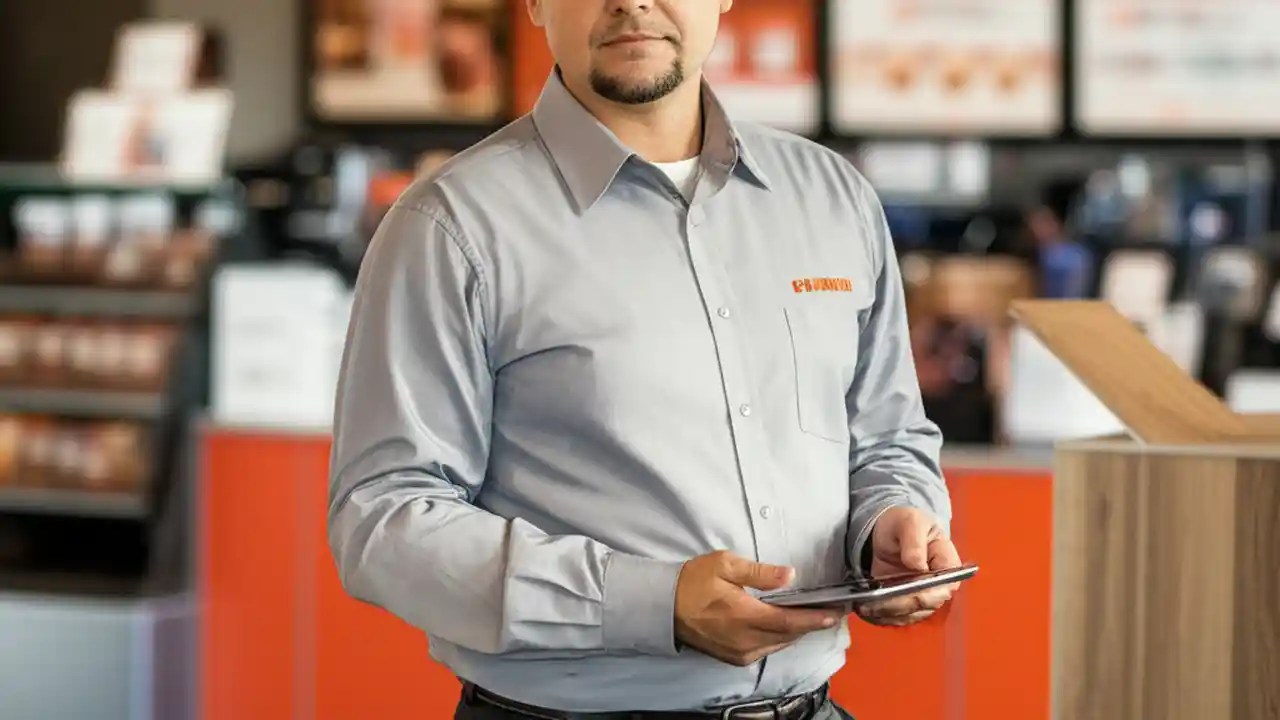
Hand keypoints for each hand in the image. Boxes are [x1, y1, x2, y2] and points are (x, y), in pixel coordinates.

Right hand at [675, 551, 843, 666]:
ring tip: (812, 617)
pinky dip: (779, 639)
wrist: (663, 607)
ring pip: (779, 645)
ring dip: (796, 632)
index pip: (790, 621)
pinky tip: (785, 627)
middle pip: (789, 636)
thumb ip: (759, 572)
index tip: (837, 613)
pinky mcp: (734, 658)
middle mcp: (745, 640)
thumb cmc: (693, 581)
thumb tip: (789, 575)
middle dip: (811, 624)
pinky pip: (766, 650)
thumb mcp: (724, 565)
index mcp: (744, 616)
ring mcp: (740, 653)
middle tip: (831, 612)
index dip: (816, 619)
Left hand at [857, 506, 961, 626]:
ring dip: (886, 613)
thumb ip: (915, 541)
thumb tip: (918, 565)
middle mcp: (938, 586)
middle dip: (898, 605)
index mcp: (948, 565)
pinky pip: (896, 617)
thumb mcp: (910, 522)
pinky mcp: (906, 605)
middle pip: (923, 605)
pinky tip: (866, 609)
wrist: (888, 531)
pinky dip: (881, 616)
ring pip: (908, 615)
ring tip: (866, 606)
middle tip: (875, 601)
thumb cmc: (904, 524)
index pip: (942, 587)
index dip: (923, 594)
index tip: (902, 592)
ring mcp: (923, 598)